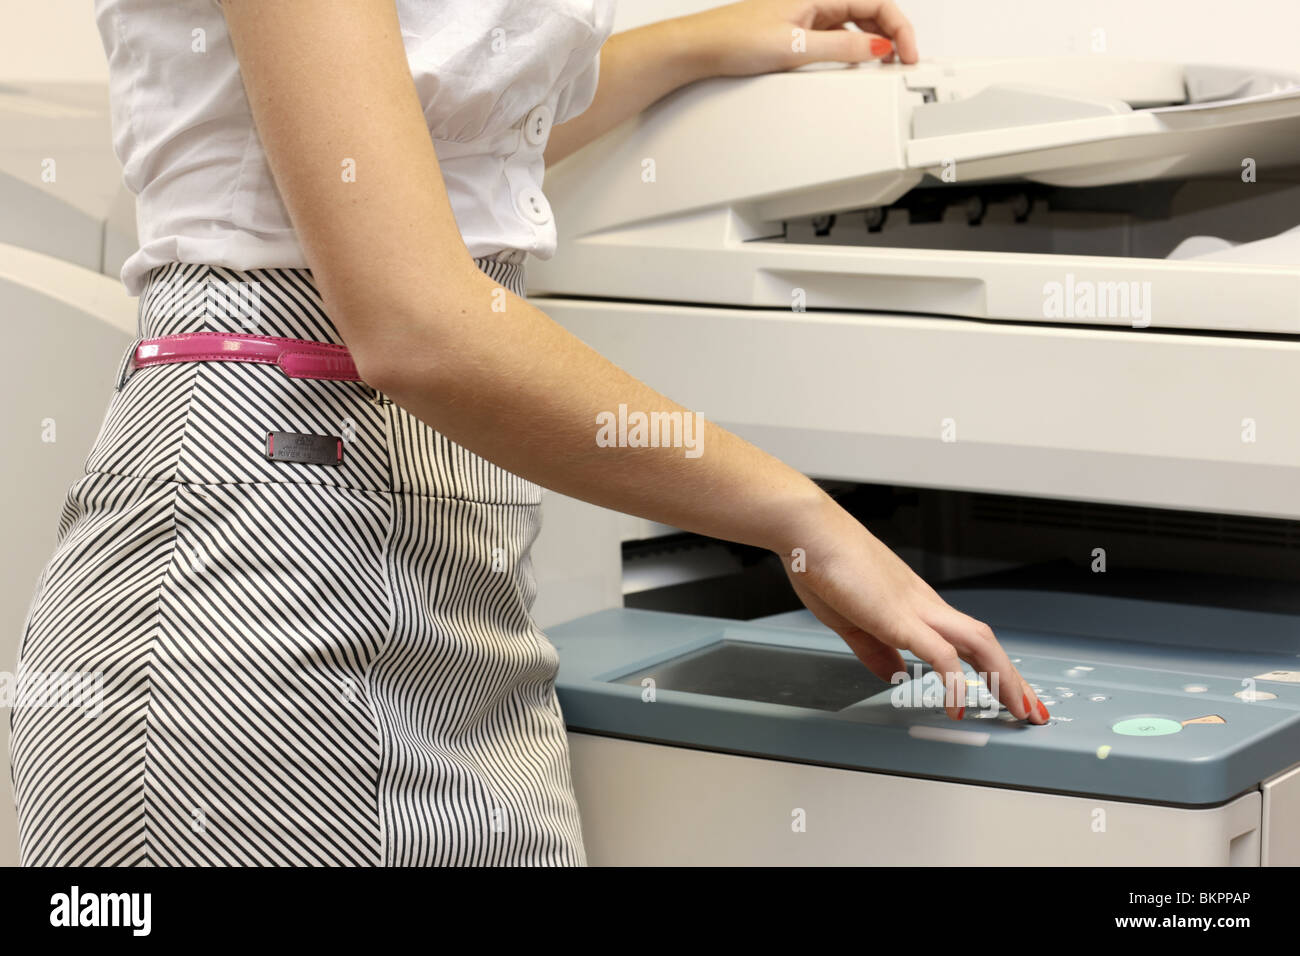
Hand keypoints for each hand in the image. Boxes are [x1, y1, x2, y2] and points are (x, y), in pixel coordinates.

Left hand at [684, 0, 919, 77]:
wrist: (701, 48)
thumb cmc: (734, 38)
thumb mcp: (796, 46)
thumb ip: (840, 46)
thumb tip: (876, 47)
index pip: (878, 2)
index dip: (900, 28)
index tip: (909, 53)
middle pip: (870, 10)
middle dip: (891, 35)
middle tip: (901, 63)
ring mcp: (806, 14)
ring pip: (854, 23)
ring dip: (872, 42)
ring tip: (882, 66)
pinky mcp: (796, 30)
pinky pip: (835, 35)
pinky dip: (850, 48)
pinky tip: (851, 63)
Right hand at [780, 501, 1049, 723]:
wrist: (810, 530)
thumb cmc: (822, 562)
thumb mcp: (849, 618)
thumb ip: (873, 650)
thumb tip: (893, 674)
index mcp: (914, 604)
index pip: (967, 640)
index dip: (991, 667)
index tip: (1006, 690)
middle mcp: (924, 604)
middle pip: (985, 642)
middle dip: (1012, 678)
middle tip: (1031, 710)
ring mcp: (916, 608)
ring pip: (979, 644)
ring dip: (1003, 678)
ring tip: (1016, 709)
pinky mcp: (900, 617)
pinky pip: (940, 654)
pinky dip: (955, 682)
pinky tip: (958, 705)